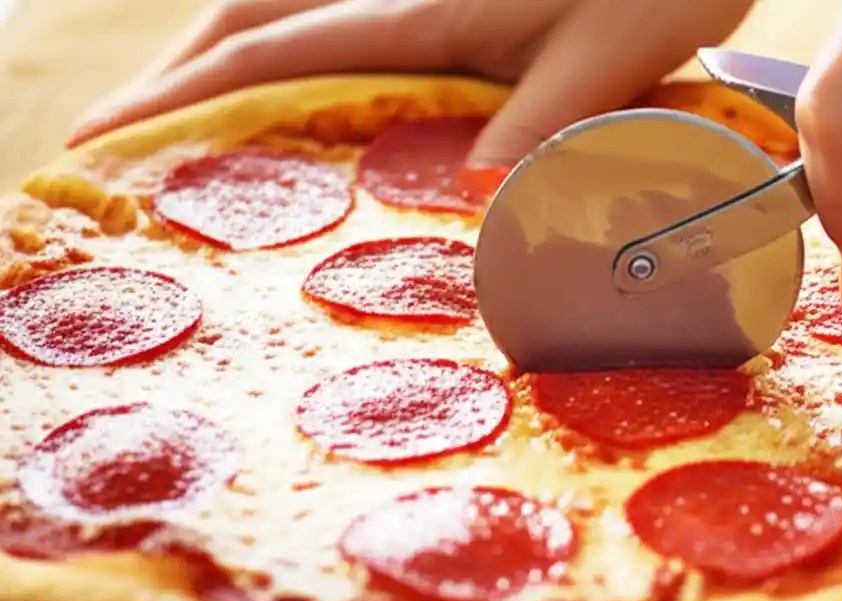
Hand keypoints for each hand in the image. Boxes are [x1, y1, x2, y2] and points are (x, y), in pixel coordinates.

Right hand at [68, 0, 752, 165]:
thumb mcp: (605, 59)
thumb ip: (533, 128)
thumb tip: (465, 205)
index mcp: (421, 9)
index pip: (272, 49)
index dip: (182, 94)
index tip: (101, 134)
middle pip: (255, 17)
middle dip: (181, 71)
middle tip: (127, 129)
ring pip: (292, 9)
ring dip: (231, 54)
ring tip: (191, 111)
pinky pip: (345, 18)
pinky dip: (297, 46)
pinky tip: (305, 84)